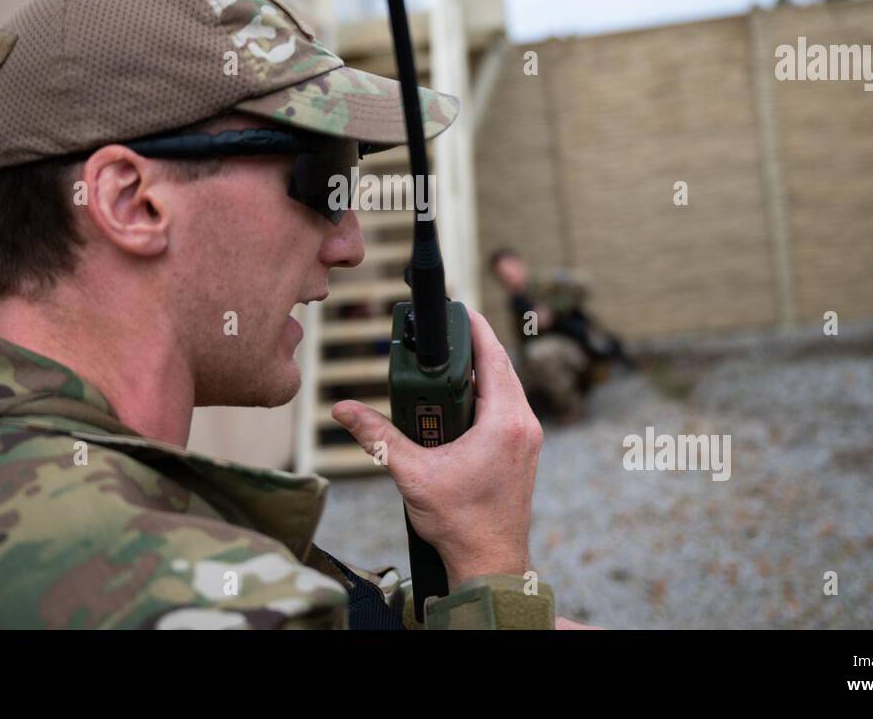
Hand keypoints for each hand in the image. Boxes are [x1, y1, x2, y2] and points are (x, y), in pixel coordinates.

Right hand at [331, 309, 543, 588]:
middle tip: (445, 333)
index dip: (475, 329)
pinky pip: (508, 407)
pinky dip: (487, 395)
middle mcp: (524, 424)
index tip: (457, 310)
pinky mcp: (524, 451)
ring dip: (480, 373)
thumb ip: (377, 437)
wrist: (490, 562)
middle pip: (501, 368)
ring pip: (506, 388)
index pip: (492, 357)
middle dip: (472, 348)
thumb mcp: (411, 473)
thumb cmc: (460, 523)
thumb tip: (344, 411)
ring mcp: (528, 438)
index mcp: (505, 422)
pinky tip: (462, 399)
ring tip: (448, 362)